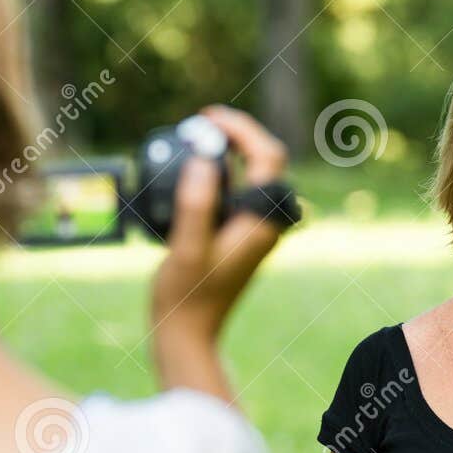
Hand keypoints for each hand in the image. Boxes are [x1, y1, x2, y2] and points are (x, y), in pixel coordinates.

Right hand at [151, 105, 288, 343]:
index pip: (267, 158)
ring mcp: (254, 228)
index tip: (208, 118)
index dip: (242, 129)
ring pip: (254, 173)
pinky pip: (240, 190)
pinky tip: (195, 170)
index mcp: (260, 223)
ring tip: (196, 138)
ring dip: (230, 150)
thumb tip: (205, 159)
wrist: (188, 333)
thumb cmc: (186, 296)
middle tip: (202, 123)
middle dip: (238, 134)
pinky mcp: (240, 234)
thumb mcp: (186, 249)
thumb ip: (197, 204)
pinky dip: (222, 171)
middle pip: (266, 160)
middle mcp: (264, 222)